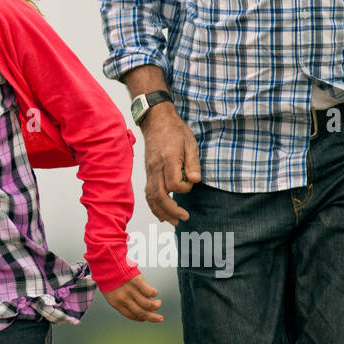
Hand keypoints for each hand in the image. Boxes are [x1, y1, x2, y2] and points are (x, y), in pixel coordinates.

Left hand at [102, 273, 162, 322]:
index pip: (131, 315)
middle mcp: (123, 299)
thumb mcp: (111, 292)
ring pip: (147, 304)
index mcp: (115, 303)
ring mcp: (130, 290)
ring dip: (155, 306)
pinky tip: (155, 293)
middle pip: (141, 312)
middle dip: (152, 317)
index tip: (145, 318)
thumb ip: (122, 301)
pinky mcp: (136, 281)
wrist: (106, 263)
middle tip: (159, 318)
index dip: (140, 318)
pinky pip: (149, 292)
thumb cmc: (109, 277)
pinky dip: (154, 293)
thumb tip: (136, 308)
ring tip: (158, 303)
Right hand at [140, 107, 198, 222]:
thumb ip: (193, 163)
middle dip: (171, 210)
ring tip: (174, 221)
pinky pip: (147, 193)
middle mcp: (156, 168)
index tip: (191, 182)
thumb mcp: (190, 143)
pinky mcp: (148, 173)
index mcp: (168, 160)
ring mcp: (150, 171)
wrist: (156, 121)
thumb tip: (195, 181)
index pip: (174, 184)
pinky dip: (153, 206)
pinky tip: (161, 214)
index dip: (185, 188)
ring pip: (151, 197)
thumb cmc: (175, 131)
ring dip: (161, 212)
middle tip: (184, 218)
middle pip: (159, 195)